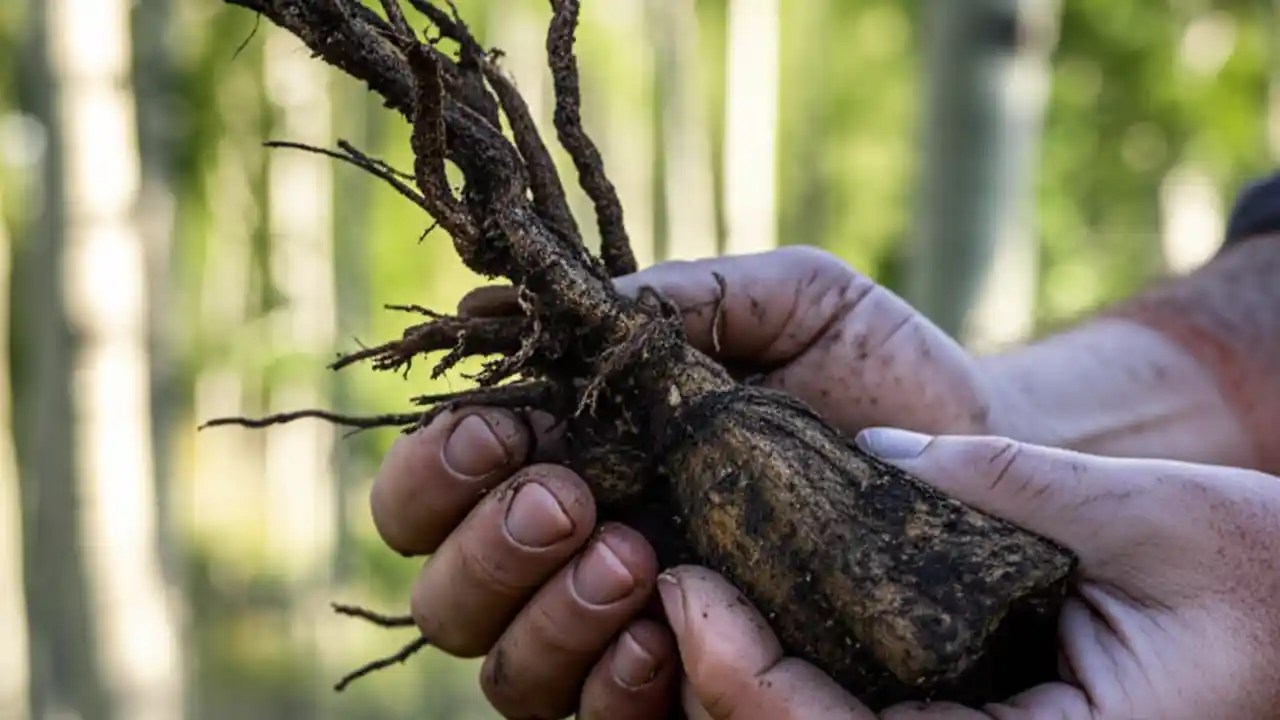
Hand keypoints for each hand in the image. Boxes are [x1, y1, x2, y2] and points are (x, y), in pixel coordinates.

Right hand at [370, 247, 1007, 717]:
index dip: (437, 471)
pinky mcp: (696, 683)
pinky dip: (612, 684)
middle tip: (566, 500)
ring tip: (632, 558)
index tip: (501, 433)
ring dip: (547, 619)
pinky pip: (605, 719)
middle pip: (449, 594)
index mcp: (576, 453)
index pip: (442, 486)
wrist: (977, 452)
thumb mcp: (778, 302)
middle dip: (485, 551)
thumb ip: (661, 299)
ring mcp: (630, 630)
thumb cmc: (870, 369)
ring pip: (509, 673)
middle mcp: (579, 552)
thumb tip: (498, 298)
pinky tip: (663, 634)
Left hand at [659, 429, 1279, 718]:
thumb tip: (875, 449)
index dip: (749, 681)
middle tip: (668, 583)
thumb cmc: (1262, 577)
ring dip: (746, 686)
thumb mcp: (1159, 517)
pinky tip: (757, 610)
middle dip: (723, 686)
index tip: (690, 593)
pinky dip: (795, 679)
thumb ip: (1017, 485)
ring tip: (691, 593)